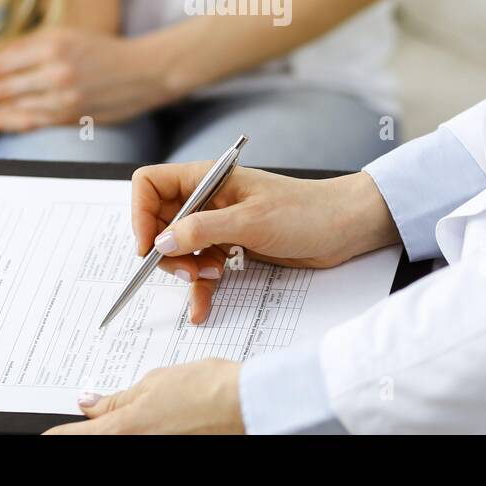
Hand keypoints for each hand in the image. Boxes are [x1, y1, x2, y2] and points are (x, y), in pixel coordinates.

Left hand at [0, 28, 175, 131]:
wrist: (144, 71)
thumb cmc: (103, 51)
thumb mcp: (67, 37)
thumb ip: (32, 48)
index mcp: (52, 44)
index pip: (0, 63)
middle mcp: (54, 69)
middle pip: (0, 86)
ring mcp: (63, 94)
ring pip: (13, 105)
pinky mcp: (71, 113)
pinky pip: (31, 119)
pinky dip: (7, 120)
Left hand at [43, 358, 243, 433]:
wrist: (247, 405)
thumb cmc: (208, 389)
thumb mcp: (155, 383)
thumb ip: (118, 399)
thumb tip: (90, 402)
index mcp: (124, 429)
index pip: (73, 436)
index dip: (57, 433)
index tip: (48, 432)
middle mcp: (136, 447)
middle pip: (100, 439)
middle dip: (94, 426)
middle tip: (98, 411)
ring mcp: (156, 451)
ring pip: (123, 440)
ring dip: (123, 429)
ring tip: (146, 412)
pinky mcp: (174, 449)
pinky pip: (149, 441)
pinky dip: (147, 431)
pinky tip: (159, 421)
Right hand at [132, 164, 400, 323]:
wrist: (345, 227)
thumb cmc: (305, 211)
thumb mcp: (250, 221)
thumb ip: (201, 230)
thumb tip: (161, 243)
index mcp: (207, 178)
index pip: (150, 184)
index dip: (140, 215)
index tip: (148, 247)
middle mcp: (208, 198)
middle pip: (160, 221)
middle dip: (166, 250)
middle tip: (186, 270)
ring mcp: (219, 223)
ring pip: (180, 248)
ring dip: (186, 270)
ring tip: (210, 278)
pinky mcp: (232, 246)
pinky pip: (202, 267)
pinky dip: (200, 288)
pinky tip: (202, 308)